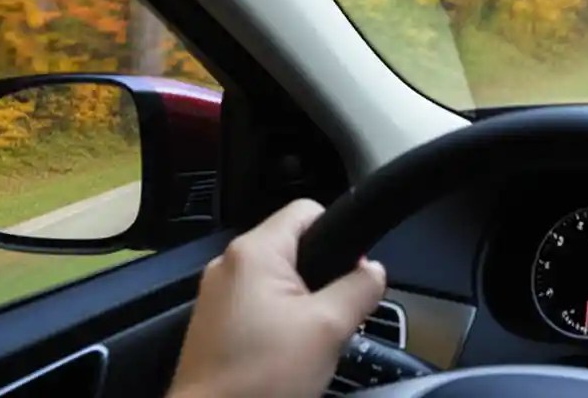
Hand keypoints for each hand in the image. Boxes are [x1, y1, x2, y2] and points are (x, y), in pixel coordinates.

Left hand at [169, 199, 385, 397]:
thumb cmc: (263, 377)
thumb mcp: (329, 328)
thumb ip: (360, 288)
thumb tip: (374, 270)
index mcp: (254, 251)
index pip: (308, 211)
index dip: (339, 234)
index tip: (353, 273)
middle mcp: (228, 264)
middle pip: (295, 247)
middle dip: (323, 277)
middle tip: (336, 316)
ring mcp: (216, 295)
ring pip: (278, 280)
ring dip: (303, 304)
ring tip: (312, 340)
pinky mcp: (213, 324)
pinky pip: (258, 305)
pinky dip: (280, 321)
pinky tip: (287, 354)